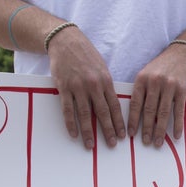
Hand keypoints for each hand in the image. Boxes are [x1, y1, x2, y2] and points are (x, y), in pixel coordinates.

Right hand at [47, 28, 125, 149]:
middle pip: (102, 112)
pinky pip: (67, 109)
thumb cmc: (86, 55)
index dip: (118, 122)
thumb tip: (113, 103)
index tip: (122, 136)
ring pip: (84, 114)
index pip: (115, 106)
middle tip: (111, 145)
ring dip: (88, 131)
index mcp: (106, 81)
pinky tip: (73, 134)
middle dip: (108, 130)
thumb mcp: (102, 68)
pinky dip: (70, 123)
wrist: (66, 41)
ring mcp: (78, 87)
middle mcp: (93, 85)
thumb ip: (106, 86)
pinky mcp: (64, 87)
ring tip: (91, 145)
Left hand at [127, 42, 185, 147]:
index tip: (131, 134)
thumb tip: (136, 116)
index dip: (133, 120)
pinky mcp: (182, 89)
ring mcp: (169, 86)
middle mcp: (155, 82)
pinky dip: (177, 125)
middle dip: (147, 128)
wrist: (181, 54)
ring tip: (158, 142)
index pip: (136, 103)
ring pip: (163, 113)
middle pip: (149, 110)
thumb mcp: (146, 74)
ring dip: (160, 130)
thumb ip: (141, 92)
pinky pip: (179, 111)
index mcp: (142, 79)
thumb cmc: (161, 67)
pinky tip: (175, 135)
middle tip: (145, 142)